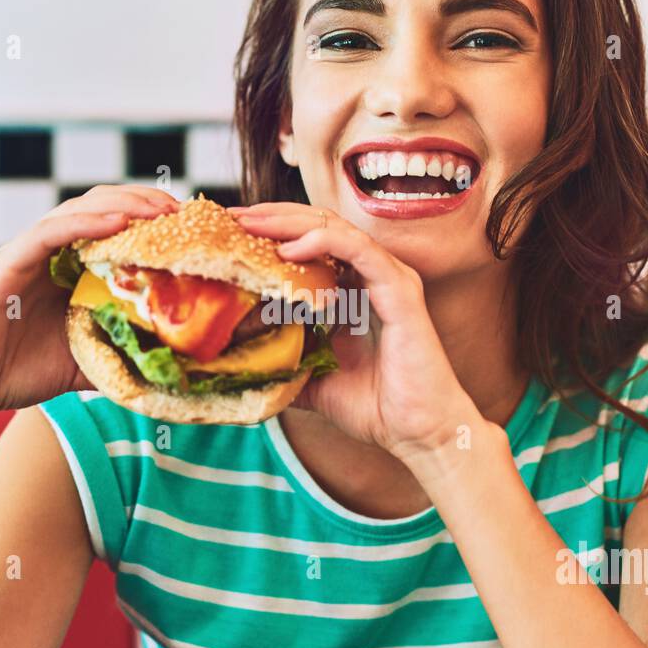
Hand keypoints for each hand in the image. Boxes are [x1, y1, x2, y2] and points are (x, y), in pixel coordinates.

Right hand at [0, 185, 180, 419]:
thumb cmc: (19, 373)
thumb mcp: (87, 360)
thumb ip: (123, 352)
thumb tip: (175, 365)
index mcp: (67, 267)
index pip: (114, 226)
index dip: (151, 219)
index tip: (190, 226)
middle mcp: (48, 252)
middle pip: (101, 207)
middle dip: (145, 203)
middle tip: (185, 211)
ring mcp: (26, 254)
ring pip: (78, 211)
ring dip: (124, 205)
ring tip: (161, 210)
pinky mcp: (6, 265)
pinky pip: (48, 233)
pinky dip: (85, 223)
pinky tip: (119, 221)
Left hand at [228, 201, 491, 462]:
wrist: (417, 432)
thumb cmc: (376, 408)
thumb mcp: (314, 382)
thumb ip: (285, 366)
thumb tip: (243, 368)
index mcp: (354, 289)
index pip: (310, 242)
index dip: (271, 232)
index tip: (230, 230)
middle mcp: (372, 275)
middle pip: (319, 226)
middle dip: (273, 217)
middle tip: (233, 215)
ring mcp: (389, 278)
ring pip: (336, 230)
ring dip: (290, 222)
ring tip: (252, 222)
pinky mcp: (400, 289)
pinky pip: (359, 251)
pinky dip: (323, 242)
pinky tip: (290, 248)